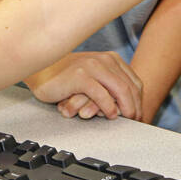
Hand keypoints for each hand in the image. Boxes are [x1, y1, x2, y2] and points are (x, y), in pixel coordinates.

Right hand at [25, 51, 142, 121]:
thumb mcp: (93, 75)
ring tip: (127, 118)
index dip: (139, 100)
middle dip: (136, 106)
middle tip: (137, 120)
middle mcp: (104, 60)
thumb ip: (109, 83)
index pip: (134, 81)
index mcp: (110, 59)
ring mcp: (93, 66)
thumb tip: (128, 104)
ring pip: (120, 89)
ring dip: (126, 107)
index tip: (139, 114)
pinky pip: (101, 94)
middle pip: (129, 86)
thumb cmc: (65, 77)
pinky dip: (109, 106)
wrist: (41, 71)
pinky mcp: (80, 76)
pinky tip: (110, 114)